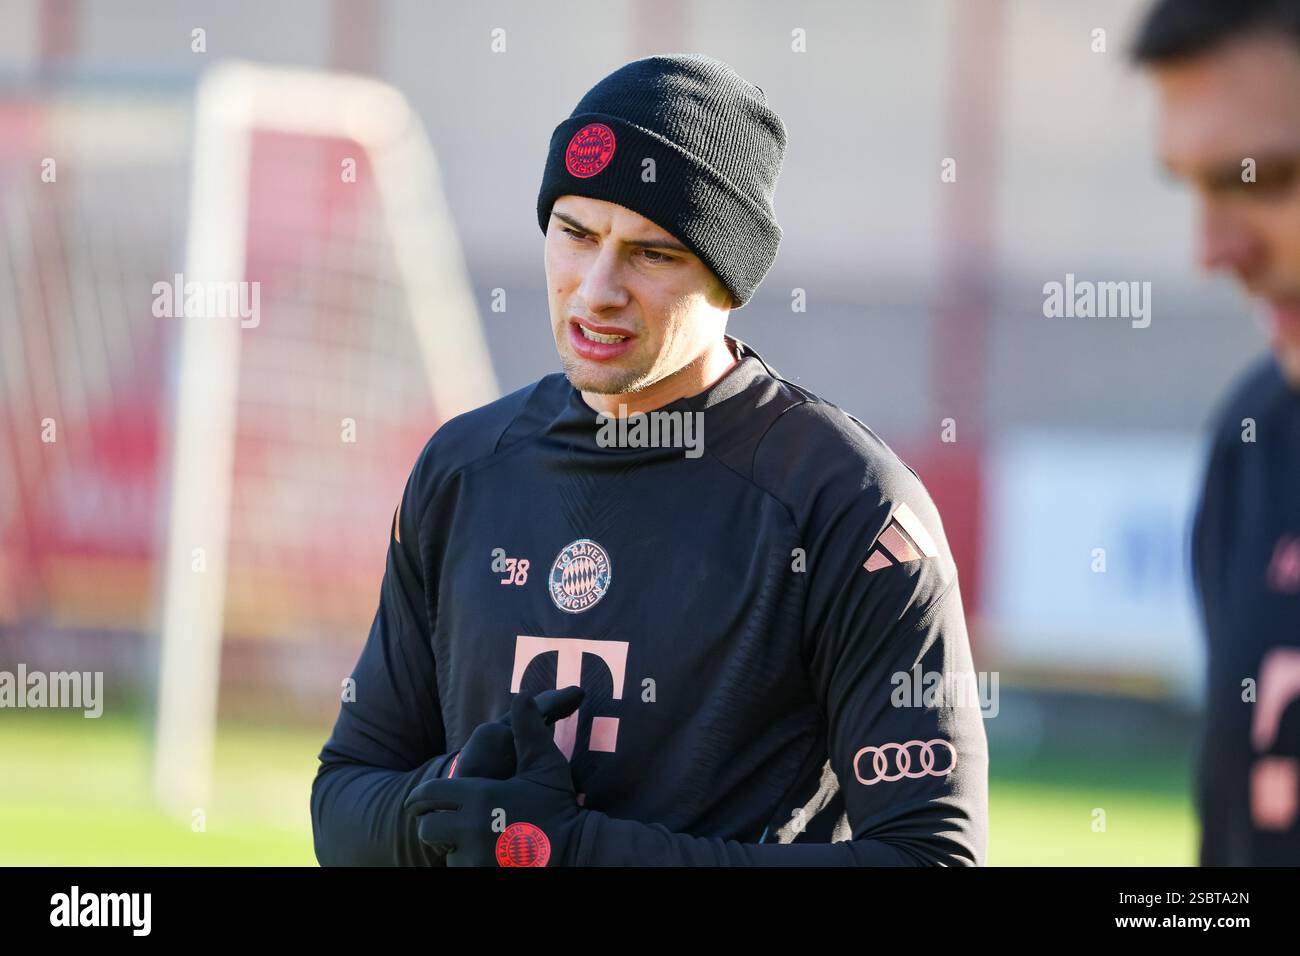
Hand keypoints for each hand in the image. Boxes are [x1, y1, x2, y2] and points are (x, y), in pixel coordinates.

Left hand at [404, 690, 586, 866]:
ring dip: (452, 846)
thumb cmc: (559, 806)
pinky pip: (460, 868)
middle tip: (441, 822)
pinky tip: (482, 855)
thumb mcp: (545, 764)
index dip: (419, 798)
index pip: (430, 796)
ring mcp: (474, 858)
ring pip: (444, 852)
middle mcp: (470, 829)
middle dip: (433, 825)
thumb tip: (521, 696)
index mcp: (479, 797)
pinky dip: (466, 862)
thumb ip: (528, 730)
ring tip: (467, 840)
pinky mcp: (480, 875)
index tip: (414, 802)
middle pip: (428, 829)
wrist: (577, 852)